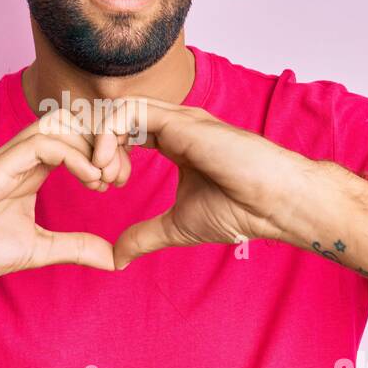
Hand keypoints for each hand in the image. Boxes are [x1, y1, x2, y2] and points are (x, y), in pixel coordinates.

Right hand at [0, 108, 132, 290]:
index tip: (120, 181)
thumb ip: (73, 247)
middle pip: (73, 120)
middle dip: (104, 141)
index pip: (76, 138)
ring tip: (108, 177)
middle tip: (121, 176)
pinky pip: (44, 144)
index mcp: (30, 169)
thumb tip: (112, 259)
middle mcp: (21, 156)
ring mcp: (8, 158)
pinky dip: (75, 157)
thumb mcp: (37, 249)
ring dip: (92, 144)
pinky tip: (90, 181)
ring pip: (60, 123)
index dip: (104, 151)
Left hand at [91, 97, 311, 268]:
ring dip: (99, 141)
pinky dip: (109, 136)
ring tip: (100, 175)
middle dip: (94, 143)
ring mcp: (178, 118)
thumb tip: (116, 258)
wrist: (275, 204)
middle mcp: (175, 124)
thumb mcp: (178, 227)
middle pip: (116, 115)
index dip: (105, 154)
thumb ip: (144, 235)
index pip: (125, 131)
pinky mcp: (181, 120)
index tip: (104, 186)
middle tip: (93, 178)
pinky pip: (129, 113)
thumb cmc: (241, 211)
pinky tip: (109, 167)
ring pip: (118, 110)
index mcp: (175, 141)